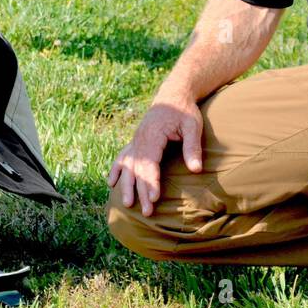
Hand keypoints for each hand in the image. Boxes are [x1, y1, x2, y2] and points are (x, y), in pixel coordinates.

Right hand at [107, 95, 204, 215]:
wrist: (173, 95)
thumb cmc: (184, 110)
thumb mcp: (192, 126)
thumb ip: (192, 147)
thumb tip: (195, 170)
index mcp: (152, 135)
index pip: (149, 164)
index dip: (151, 182)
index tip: (154, 198)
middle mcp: (140, 139)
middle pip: (137, 170)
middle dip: (140, 191)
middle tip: (146, 212)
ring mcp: (136, 140)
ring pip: (127, 166)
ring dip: (126, 185)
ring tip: (127, 204)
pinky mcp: (136, 141)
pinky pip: (122, 157)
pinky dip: (116, 169)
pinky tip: (111, 182)